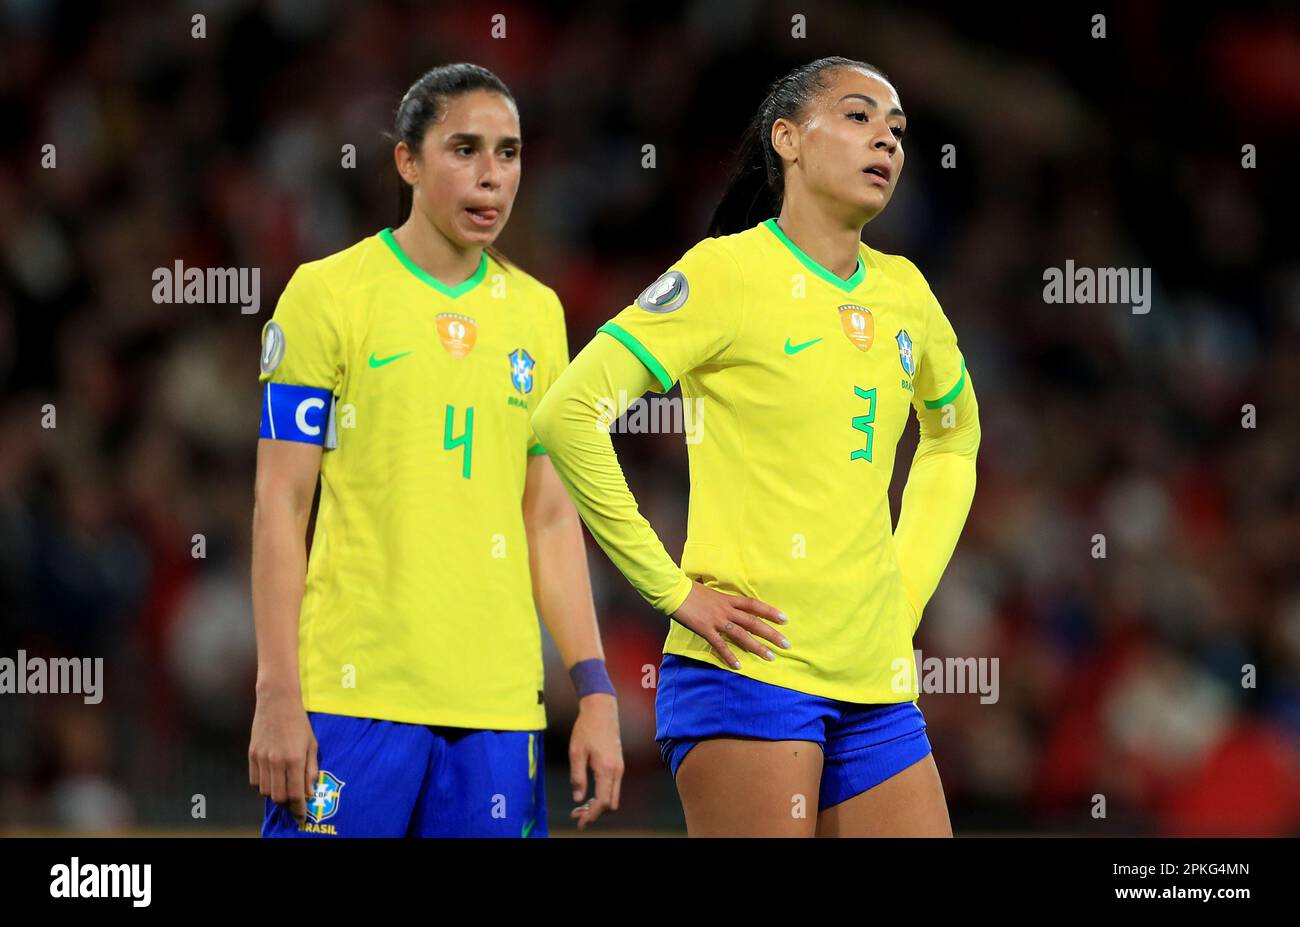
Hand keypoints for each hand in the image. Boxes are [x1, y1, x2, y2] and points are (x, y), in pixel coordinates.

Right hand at [248, 688, 317, 823]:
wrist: (277, 703)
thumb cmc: (299, 723)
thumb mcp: (312, 744)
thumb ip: (311, 769)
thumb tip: (309, 792)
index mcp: (295, 759)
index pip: (295, 794)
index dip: (299, 809)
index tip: (302, 817)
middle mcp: (276, 762)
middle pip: (278, 797)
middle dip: (287, 804)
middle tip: (294, 803)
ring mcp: (262, 759)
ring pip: (265, 791)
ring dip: (275, 795)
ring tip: (284, 789)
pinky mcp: (252, 755)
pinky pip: (255, 781)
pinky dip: (263, 786)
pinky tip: (271, 780)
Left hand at [568, 693, 622, 830]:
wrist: (601, 709)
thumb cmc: (586, 728)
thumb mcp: (576, 752)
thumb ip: (577, 777)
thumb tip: (578, 799)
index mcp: (606, 769)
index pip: (603, 802)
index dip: (592, 815)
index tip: (580, 823)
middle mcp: (617, 771)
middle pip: (611, 804)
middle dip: (595, 813)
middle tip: (577, 815)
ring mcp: (619, 768)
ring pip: (613, 797)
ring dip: (598, 805)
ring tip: (579, 807)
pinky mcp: (618, 764)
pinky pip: (612, 787)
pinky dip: (602, 795)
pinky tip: (589, 794)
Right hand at [670, 582, 789, 668]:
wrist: (674, 591)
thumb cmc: (691, 590)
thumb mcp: (712, 592)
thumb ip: (723, 601)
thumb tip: (730, 606)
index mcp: (729, 599)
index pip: (754, 605)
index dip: (770, 612)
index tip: (785, 619)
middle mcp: (727, 610)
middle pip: (754, 622)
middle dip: (771, 634)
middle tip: (786, 644)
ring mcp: (717, 620)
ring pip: (742, 635)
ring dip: (757, 647)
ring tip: (770, 657)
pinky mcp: (705, 630)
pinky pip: (720, 645)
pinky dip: (729, 656)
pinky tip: (738, 666)